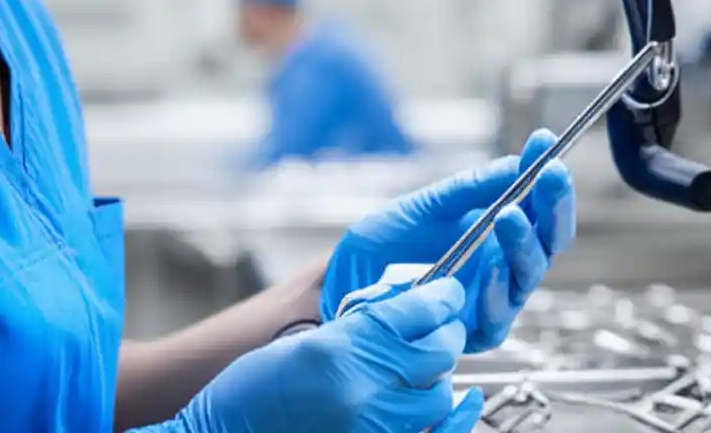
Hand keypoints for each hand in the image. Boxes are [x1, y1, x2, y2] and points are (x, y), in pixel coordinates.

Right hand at [172, 276, 484, 432]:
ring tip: (421, 363)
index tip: (443, 292)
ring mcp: (377, 431)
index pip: (415, 313)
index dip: (436, 297)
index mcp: (342, 353)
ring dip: (437, 372)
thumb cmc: (248, 396)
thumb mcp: (304, 343)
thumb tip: (405, 307)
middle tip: (435, 323)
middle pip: (438, 351)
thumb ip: (358, 326)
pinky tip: (463, 400)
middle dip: (442, 331)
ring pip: (440, 391)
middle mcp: (366, 395)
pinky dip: (456, 417)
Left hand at [322, 129, 575, 352]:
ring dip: (523, 243)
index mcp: (501, 232)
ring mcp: (492, 299)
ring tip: (510, 215)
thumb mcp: (429, 204)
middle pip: (548, 241)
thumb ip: (473, 188)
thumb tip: (517, 162)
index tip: (548, 144)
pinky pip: (497, 317)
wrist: (346, 281)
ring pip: (527, 275)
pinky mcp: (473, 333)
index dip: (550, 179)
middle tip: (550, 175)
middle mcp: (505, 265)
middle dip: (552, 206)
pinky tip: (491, 265)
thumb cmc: (389, 243)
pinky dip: (496, 291)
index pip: (541, 208)